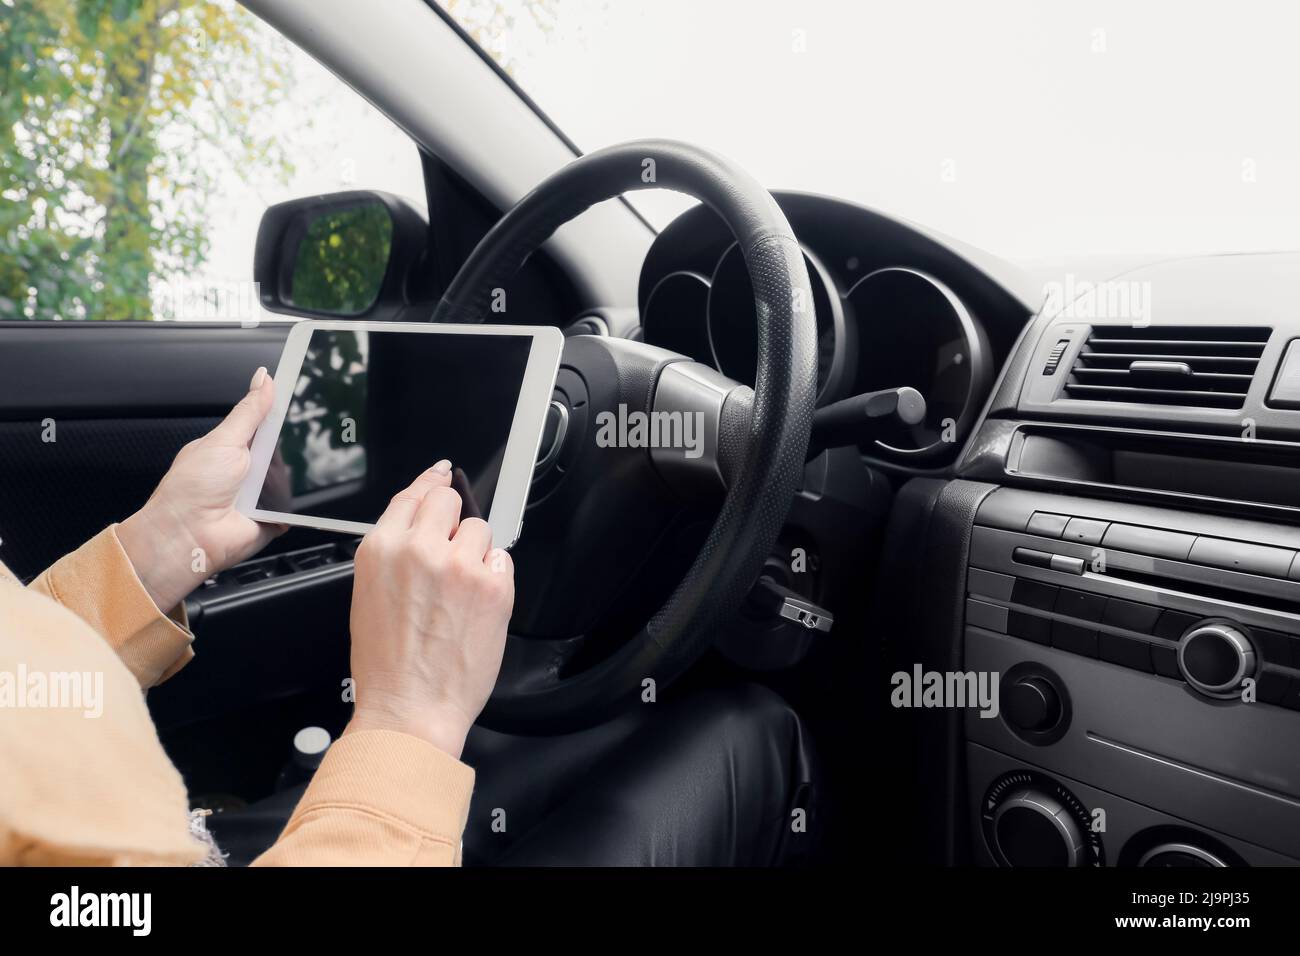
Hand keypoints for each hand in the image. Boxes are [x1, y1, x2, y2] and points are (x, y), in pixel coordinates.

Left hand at [118, 367, 285, 611]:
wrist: (189, 537)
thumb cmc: (191, 490)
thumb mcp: (223, 440)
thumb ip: (249, 411)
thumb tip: (265, 378)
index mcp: (235, 446)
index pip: (268, 422)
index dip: (284, 411)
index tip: (304, 394)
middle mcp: (251, 469)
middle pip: (286, 448)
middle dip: (290, 446)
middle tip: (278, 448)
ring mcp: (263, 494)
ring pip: (295, 476)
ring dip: (289, 477)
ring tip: (266, 483)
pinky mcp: (275, 517)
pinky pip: (298, 505)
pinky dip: (296, 503)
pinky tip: (281, 501)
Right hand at [345, 461, 513, 758]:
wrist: (412, 709)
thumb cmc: (387, 667)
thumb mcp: (370, 596)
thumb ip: (396, 553)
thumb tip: (422, 526)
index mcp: (381, 549)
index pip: (412, 495)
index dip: (430, 483)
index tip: (441, 475)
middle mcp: (420, 549)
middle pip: (449, 500)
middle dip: (454, 519)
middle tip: (451, 551)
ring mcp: (460, 565)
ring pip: (481, 530)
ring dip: (475, 552)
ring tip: (459, 593)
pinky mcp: (493, 585)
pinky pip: (502, 560)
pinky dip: (494, 577)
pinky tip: (476, 606)